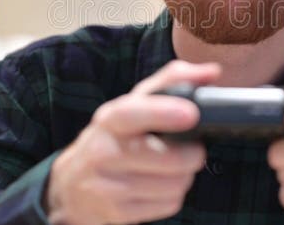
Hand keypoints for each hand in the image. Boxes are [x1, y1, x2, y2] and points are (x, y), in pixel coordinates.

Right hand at [45, 60, 220, 224]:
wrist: (72, 184)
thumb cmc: (115, 137)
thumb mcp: (135, 104)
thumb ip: (173, 81)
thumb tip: (211, 72)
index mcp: (110, 119)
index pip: (133, 113)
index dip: (164, 112)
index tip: (192, 113)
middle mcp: (104, 151)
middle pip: (168, 157)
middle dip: (192, 154)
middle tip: (191, 149)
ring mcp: (108, 186)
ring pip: (174, 184)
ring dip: (184, 176)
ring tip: (172, 168)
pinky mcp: (117, 213)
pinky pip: (168, 205)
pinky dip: (173, 196)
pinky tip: (159, 186)